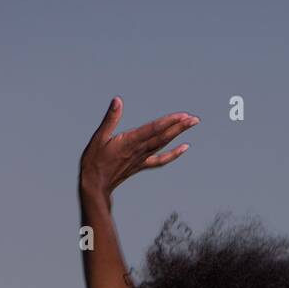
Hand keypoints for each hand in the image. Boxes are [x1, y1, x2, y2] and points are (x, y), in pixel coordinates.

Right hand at [79, 96, 199, 201]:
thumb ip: (110, 119)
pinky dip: (173, 154)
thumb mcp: (99, 138)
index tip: (183, 116)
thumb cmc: (94, 162)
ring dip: (178, 134)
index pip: (154, 129)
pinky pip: (160, 160)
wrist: (95, 187)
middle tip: (195, 119)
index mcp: (130, 141)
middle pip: (163, 136)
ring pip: (163, 144)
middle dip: (179, 127)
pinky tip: (184, 148)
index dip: (169, 122)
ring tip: (191, 124)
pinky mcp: (140, 165)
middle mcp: (139, 150)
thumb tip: (117, 100)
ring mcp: (141, 159)